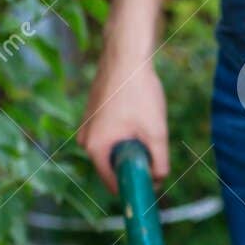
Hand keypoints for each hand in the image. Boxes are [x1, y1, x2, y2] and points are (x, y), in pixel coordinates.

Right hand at [77, 56, 168, 192]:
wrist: (125, 55)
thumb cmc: (138, 92)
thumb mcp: (156, 133)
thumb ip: (159, 162)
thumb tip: (159, 180)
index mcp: (95, 149)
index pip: (114, 185)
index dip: (135, 188)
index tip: (153, 185)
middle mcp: (85, 140)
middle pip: (114, 168)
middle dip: (135, 165)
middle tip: (154, 151)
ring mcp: (86, 127)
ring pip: (114, 151)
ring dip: (132, 148)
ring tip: (145, 128)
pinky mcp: (92, 116)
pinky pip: (110, 137)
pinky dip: (125, 135)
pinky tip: (137, 117)